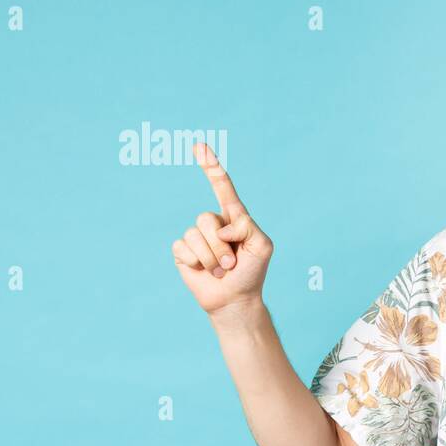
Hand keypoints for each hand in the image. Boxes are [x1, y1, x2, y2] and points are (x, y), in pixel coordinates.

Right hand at [171, 142, 273, 316]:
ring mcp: (196, 236)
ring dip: (211, 258)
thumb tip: (221, 227)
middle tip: (233, 263)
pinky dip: (196, 263)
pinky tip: (204, 271)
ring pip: (195, 235)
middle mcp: (213, 223)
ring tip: (222, 270)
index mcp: (234, 218)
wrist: (235, 299)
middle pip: (206, 218)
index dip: (210, 167)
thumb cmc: (252, 272)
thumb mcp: (262, 246)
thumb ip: (248, 226)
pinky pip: (183, 248)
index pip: (222, 187)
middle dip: (221, 246)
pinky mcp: (183, 251)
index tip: (200, 147)